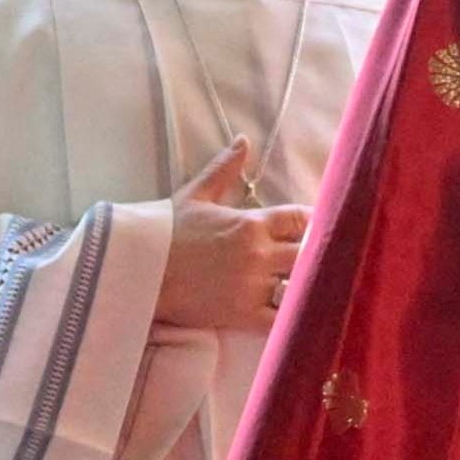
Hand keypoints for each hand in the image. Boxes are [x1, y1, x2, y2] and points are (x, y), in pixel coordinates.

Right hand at [151, 132, 306, 336]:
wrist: (138, 270)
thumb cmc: (166, 232)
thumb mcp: (196, 194)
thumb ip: (224, 169)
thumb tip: (243, 141)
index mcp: (251, 223)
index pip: (302, 220)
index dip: (314, 223)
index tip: (319, 227)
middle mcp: (258, 254)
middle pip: (310, 253)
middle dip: (316, 255)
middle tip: (321, 258)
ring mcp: (252, 286)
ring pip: (301, 286)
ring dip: (308, 285)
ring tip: (314, 286)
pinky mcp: (242, 315)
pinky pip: (282, 319)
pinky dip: (293, 317)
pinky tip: (300, 313)